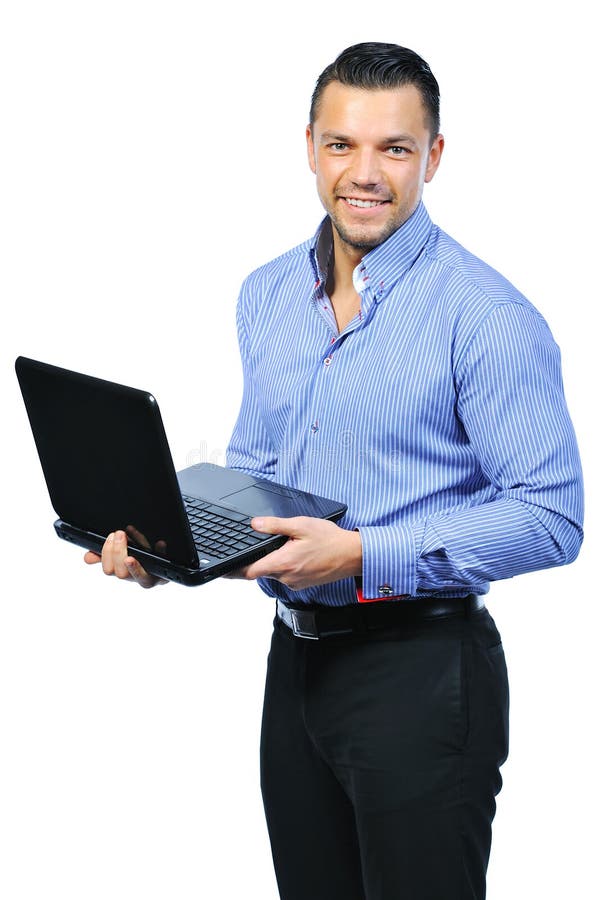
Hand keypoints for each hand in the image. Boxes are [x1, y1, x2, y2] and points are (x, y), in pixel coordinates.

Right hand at [83, 529, 165, 589]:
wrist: (163, 571)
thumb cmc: (140, 561)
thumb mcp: (120, 557)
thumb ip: (105, 556)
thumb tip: (87, 557)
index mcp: (123, 572)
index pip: (109, 570)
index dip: (106, 556)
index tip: (109, 539)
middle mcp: (136, 577)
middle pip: (122, 574)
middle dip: (118, 553)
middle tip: (119, 534)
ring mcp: (151, 577)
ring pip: (141, 577)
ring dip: (135, 564)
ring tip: (131, 546)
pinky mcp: (165, 573)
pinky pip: (164, 565)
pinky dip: (161, 553)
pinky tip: (160, 544)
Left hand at [230, 516, 361, 590]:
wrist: (353, 555)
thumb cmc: (330, 540)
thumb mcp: (301, 525)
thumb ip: (274, 526)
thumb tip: (254, 524)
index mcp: (283, 563)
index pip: (249, 572)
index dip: (234, 570)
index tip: (223, 570)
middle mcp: (287, 577)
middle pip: (261, 571)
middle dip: (260, 558)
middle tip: (271, 543)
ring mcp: (295, 583)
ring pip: (275, 573)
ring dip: (275, 561)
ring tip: (291, 546)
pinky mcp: (303, 584)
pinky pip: (287, 576)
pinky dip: (286, 566)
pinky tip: (299, 554)